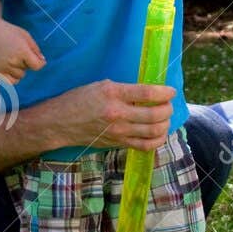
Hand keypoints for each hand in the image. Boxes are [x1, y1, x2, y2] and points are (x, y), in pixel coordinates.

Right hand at [0, 19, 44, 83]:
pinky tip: (10, 68)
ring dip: (19, 69)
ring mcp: (4, 67)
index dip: (40, 63)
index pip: (37, 66)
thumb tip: (42, 61)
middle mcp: (13, 61)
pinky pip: (10, 81)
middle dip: (26, 62)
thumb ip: (35, 49)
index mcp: (22, 51)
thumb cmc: (9, 32)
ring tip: (13, 58)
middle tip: (19, 52)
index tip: (39, 59)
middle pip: (27, 69)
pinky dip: (12, 77)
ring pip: (19, 76)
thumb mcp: (26, 36)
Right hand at [53, 79, 175, 150]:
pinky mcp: (118, 143)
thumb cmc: (80, 99)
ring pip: (154, 131)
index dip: (165, 92)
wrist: (61, 122)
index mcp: (113, 93)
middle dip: (168, 108)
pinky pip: (145, 145)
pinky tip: (159, 133)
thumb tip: (150, 92)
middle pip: (155, 114)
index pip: (147, 92)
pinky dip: (157, 139)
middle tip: (168, 104)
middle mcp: (118, 113)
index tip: (171, 91)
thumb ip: (125, 90)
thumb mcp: (101, 86)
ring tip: (165, 118)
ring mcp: (119, 131)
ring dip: (165, 124)